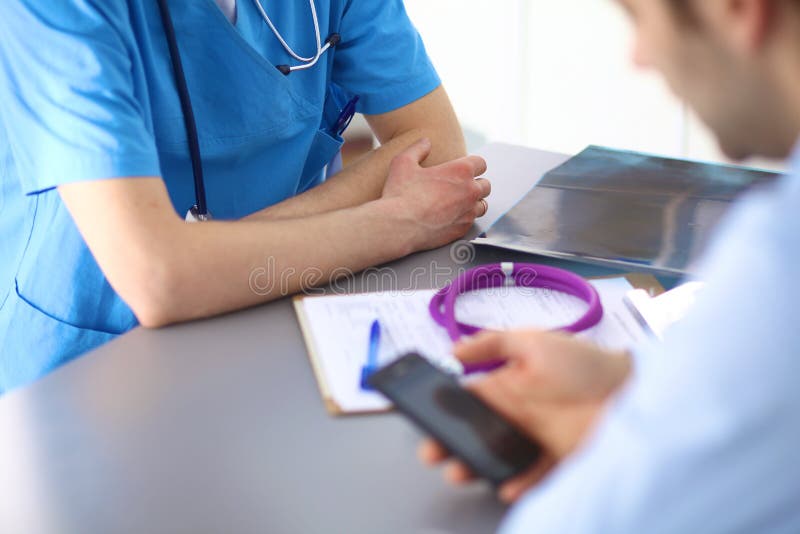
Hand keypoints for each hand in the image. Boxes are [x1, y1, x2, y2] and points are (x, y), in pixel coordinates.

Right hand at [380, 138, 490, 253]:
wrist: (398, 226)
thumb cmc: (400, 193)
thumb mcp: (403, 162)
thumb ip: (417, 149)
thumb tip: (425, 142)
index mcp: (460, 171)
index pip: (481, 163)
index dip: (472, 165)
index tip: (462, 168)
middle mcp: (470, 191)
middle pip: (485, 185)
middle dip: (475, 184)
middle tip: (460, 186)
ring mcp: (468, 212)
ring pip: (482, 205)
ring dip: (473, 203)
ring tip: (459, 203)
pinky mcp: (462, 230)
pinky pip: (472, 222)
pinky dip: (465, 219)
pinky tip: (452, 217)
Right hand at [418, 330, 630, 502]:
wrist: (632, 389)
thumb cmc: (582, 362)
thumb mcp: (534, 340)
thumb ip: (494, 342)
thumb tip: (454, 350)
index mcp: (506, 386)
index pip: (466, 400)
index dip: (443, 408)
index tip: (422, 415)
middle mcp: (516, 415)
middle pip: (473, 432)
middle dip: (449, 442)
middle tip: (432, 452)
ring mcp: (534, 440)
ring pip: (495, 457)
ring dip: (475, 465)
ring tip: (459, 471)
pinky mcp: (556, 460)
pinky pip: (531, 476)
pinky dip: (518, 483)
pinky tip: (506, 485)